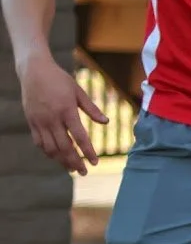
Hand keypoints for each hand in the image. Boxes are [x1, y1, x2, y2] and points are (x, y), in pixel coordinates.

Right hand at [19, 53, 107, 174]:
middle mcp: (52, 119)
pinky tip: (57, 157)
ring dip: (61, 161)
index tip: (95, 162)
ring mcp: (40, 121)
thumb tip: (105, 122)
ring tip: (72, 168)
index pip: (79, 137)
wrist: (34, 71)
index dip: (88, 151)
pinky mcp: (31, 122)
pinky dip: (49, 152)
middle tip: (84, 172)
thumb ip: (92, 109)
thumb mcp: (78, 92)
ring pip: (50, 148)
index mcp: (66, 110)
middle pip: (64, 147)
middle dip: (75, 162)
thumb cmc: (60, 80)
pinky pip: (39, 142)